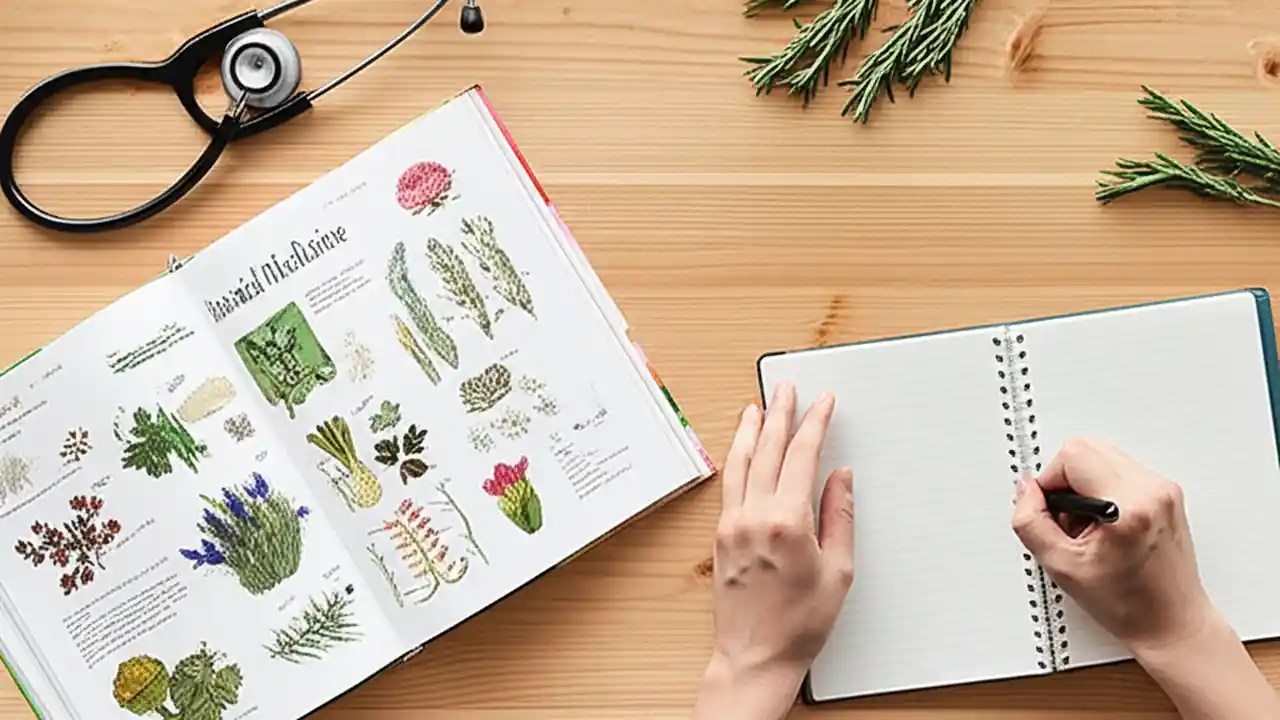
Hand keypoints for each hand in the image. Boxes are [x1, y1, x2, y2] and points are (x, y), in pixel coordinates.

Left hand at [692, 382, 853, 719]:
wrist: (755, 657)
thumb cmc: (799, 624)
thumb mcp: (838, 571)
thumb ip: (840, 516)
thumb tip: (840, 477)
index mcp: (787, 521)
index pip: (801, 456)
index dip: (814, 423)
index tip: (822, 402)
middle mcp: (753, 516)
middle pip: (767, 449)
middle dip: (780, 414)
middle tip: (786, 388)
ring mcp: (731, 524)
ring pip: (740, 462)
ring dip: (750, 430)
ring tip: (757, 406)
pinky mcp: (719, 536)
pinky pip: (729, 484)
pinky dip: (737, 458)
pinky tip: (741, 449)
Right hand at [1010, 438, 1212, 653]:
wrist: (1172, 623)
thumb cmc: (1129, 604)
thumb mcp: (1062, 566)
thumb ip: (1031, 521)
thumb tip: (1026, 490)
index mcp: (1129, 506)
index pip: (1073, 455)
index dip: (1050, 480)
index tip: (1051, 510)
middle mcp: (1152, 490)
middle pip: (1088, 448)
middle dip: (1066, 480)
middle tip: (1069, 519)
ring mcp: (1164, 490)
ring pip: (1103, 458)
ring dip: (1084, 486)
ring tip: (1089, 526)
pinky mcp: (1167, 494)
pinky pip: (1120, 472)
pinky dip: (1103, 491)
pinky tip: (1105, 525)